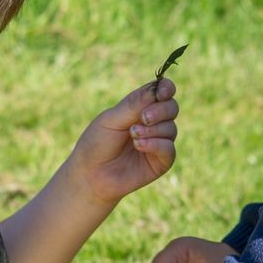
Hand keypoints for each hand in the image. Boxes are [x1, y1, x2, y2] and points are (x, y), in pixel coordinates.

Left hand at [63, 77, 178, 205]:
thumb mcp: (112, 119)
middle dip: (160, 110)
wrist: (90, 174)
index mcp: (140, 107)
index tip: (162, 92)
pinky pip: (169, 148)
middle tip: (143, 118)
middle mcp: (153, 122)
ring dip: (153, 130)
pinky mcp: (161, 161)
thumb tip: (158, 88)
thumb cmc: (97, 143)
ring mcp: (159, 142)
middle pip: (172, 107)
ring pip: (171, 128)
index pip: (162, 91)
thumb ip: (134, 104)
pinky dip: (156, 145)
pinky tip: (139, 146)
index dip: (166, 88)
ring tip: (133, 135)